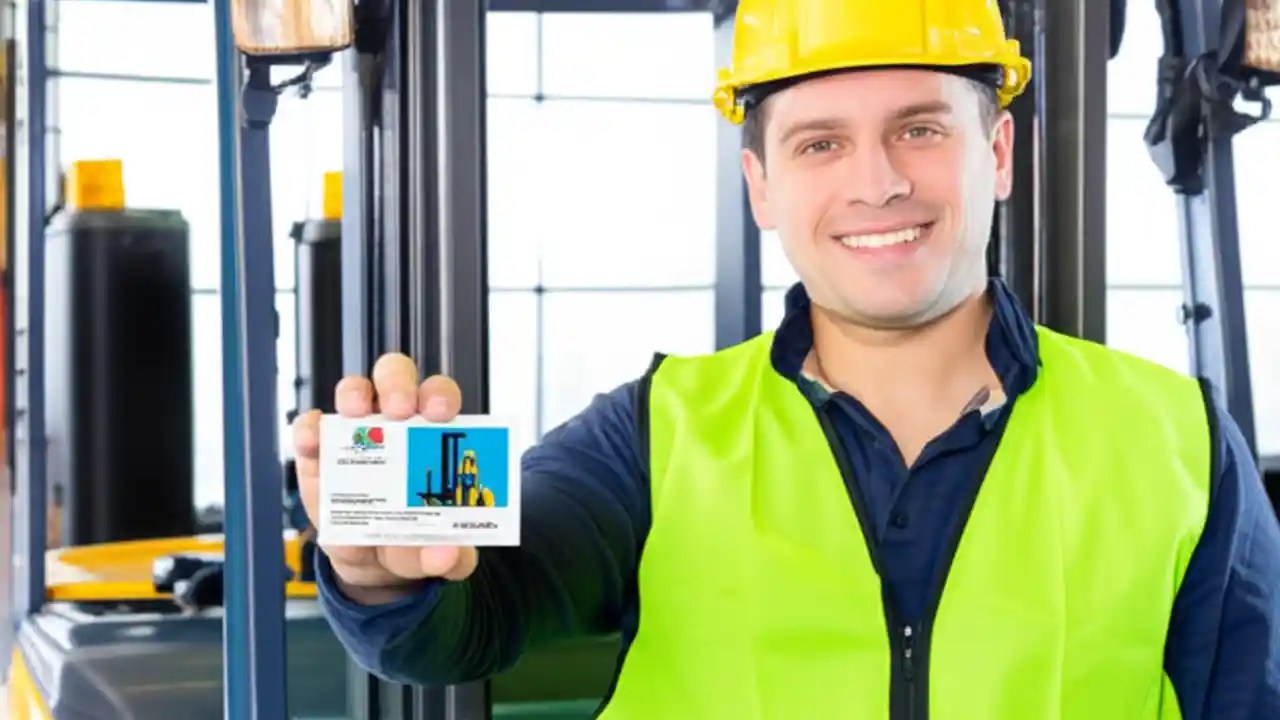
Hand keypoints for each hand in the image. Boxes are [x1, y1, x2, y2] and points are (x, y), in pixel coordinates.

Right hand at [292, 352, 479, 604]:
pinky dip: (310, 430)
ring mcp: (355, 433)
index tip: (441, 413)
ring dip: (354, 394)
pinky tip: (313, 443)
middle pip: (397, 377)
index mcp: (434, 436)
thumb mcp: (437, 552)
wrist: (372, 561)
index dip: (441, 397)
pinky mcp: (320, 450)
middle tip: (399, 409)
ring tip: (356, 414)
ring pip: (354, 391)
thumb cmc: (413, 539)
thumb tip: (447, 556)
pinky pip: (311, 427)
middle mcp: (395, 422)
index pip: (441, 398)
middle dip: (398, 384)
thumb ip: (450, 557)